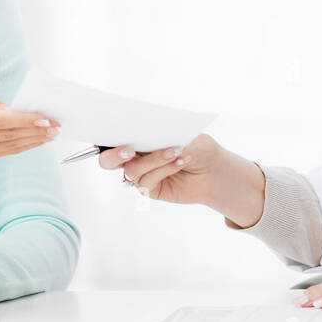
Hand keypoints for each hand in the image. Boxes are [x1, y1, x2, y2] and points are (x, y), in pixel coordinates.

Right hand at [0, 88, 59, 171]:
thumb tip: (10, 108)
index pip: (3, 121)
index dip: (26, 120)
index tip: (45, 117)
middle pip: (11, 136)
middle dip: (37, 130)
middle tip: (57, 126)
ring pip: (11, 146)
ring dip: (34, 140)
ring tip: (52, 134)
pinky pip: (5, 152)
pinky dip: (22, 146)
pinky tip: (34, 141)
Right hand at [98, 132, 224, 203]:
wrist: (214, 169)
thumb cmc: (197, 146)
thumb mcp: (179, 132)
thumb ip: (158, 133)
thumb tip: (141, 134)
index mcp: (137, 138)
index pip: (112, 136)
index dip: (107, 136)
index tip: (115, 133)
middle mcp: (134, 157)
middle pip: (108, 161)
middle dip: (114, 156)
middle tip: (128, 150)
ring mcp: (141, 174)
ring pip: (133, 170)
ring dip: (154, 159)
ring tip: (176, 151)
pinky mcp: (150, 189)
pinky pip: (147, 181)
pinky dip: (163, 169)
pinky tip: (180, 161)